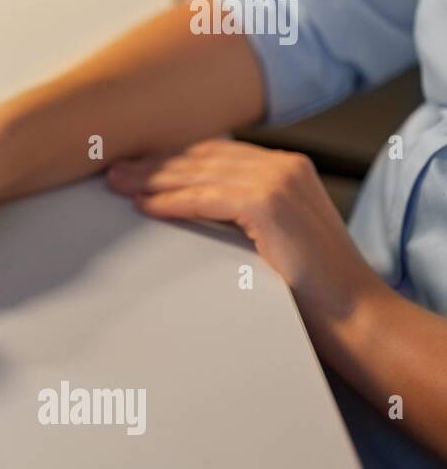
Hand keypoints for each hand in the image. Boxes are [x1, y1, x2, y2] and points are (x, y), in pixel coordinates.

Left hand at [105, 139, 385, 318]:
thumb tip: (189, 204)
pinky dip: (171, 201)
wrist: (353, 314)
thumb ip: (243, 210)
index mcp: (290, 167)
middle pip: (203, 158)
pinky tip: (145, 206)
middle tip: (114, 172)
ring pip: (198, 175)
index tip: (138, 167)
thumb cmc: (313, 286)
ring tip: (118, 184)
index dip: (174, 159)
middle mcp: (286, 165)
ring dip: (152, 180)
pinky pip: (204, 199)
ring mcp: (279, 181)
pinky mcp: (268, 204)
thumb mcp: (276, 233)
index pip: (217, 154)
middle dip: (155, 165)